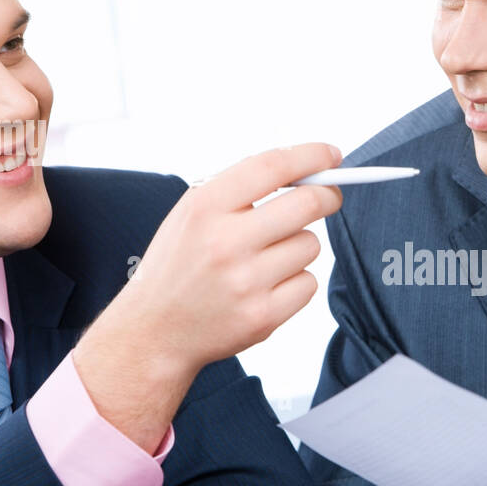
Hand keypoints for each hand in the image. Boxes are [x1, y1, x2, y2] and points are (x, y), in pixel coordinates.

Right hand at [104, 143, 343, 374]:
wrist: (155, 330)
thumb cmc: (179, 266)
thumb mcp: (192, 214)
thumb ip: (241, 190)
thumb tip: (305, 171)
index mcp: (204, 207)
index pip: (272, 166)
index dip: (311, 156)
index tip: (331, 156)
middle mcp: (225, 242)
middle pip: (307, 203)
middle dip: (327, 195)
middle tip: (328, 196)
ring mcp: (246, 282)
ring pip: (310, 245)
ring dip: (299, 246)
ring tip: (267, 258)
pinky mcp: (263, 316)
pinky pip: (309, 283)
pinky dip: (296, 282)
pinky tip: (267, 286)